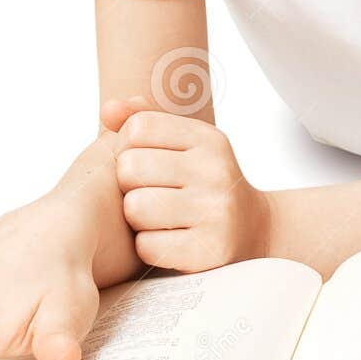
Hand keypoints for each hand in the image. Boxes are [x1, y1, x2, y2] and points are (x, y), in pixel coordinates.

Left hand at [104, 96, 270, 271]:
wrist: (252, 230)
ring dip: (137, 219)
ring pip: (135, 208)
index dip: (128, 147)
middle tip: (149, 193)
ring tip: (157, 217)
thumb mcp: (184, 144)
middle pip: (130, 167)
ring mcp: (216, 211)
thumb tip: (108, 109)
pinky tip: (169, 240)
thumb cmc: (202, 182)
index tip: (145, 163)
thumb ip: (144, 119)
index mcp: (208, 138)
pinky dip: (150, 246)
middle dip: (129, 185)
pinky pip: (147, 246)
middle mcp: (216, 170)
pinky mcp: (210, 249)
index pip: (138, 127)